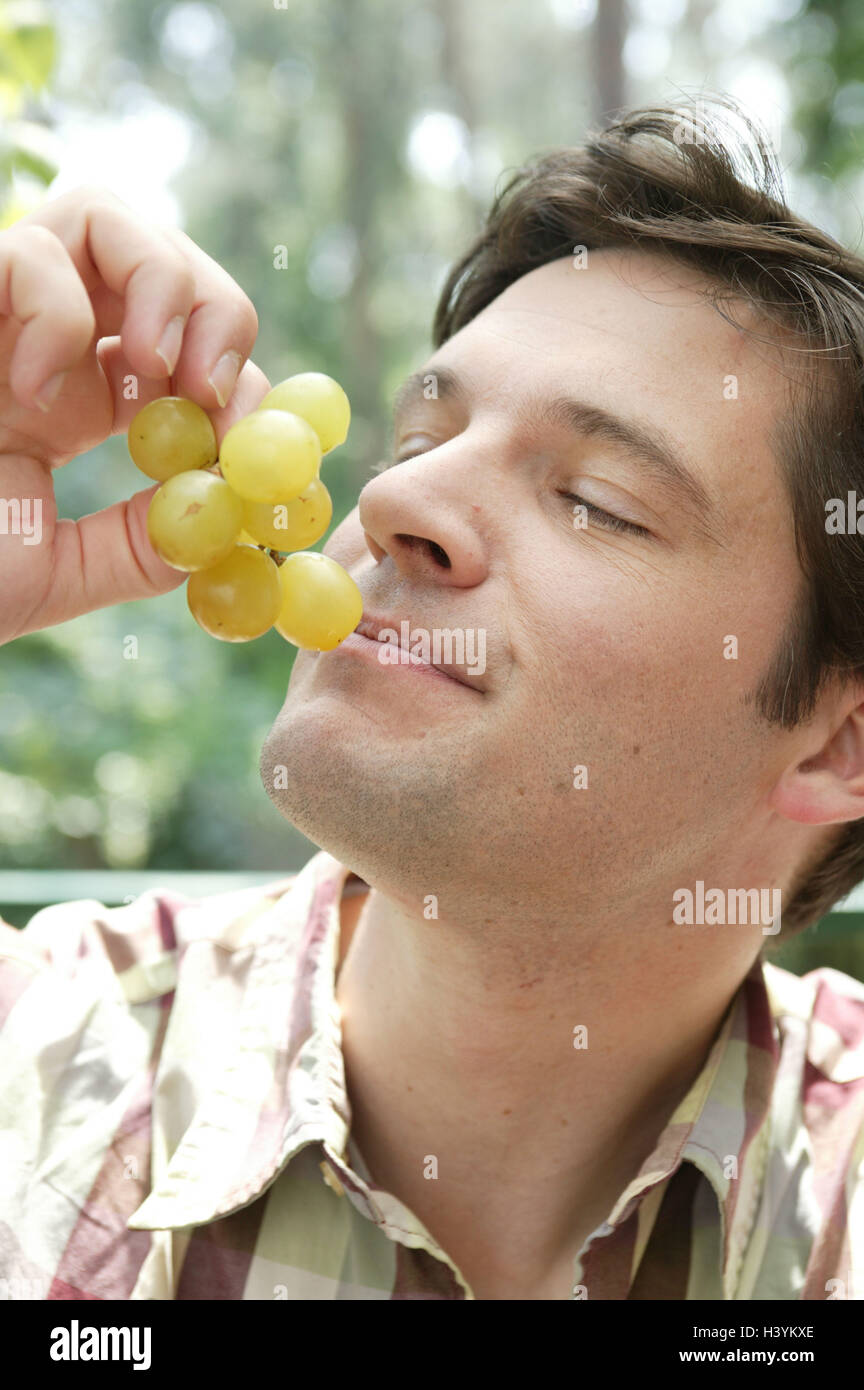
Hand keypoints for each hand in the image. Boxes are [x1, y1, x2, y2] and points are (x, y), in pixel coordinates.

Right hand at [0, 184, 268, 644]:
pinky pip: (27, 246)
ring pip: (103, 212)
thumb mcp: (56, 572)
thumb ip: (142, 544)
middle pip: (159, 258)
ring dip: (158, 282)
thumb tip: (236, 500)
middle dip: (214, 307)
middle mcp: (42, 341)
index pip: (187, 343)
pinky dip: (57, 306)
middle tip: (214, 384)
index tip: (254, 434)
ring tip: (147, 373)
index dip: (237, 370)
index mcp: (77, 402)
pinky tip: (35, 391)